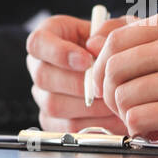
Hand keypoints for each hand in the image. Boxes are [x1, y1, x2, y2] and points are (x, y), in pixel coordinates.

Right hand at [25, 14, 131, 133]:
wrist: (119, 70)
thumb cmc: (113, 46)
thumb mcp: (115, 29)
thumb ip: (108, 31)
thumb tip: (95, 46)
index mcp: (47, 38)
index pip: (37, 42)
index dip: (58, 52)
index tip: (86, 60)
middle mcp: (38, 66)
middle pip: (43, 76)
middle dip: (77, 84)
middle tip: (104, 88)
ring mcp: (42, 95)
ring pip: (53, 105)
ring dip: (87, 107)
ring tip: (112, 104)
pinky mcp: (51, 120)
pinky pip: (64, 128)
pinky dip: (90, 126)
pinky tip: (110, 118)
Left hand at [95, 8, 157, 147]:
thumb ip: (157, 34)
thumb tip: (100, 40)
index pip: (115, 37)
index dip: (99, 62)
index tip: (101, 78)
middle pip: (111, 66)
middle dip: (105, 90)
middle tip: (117, 104)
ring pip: (121, 95)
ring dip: (123, 112)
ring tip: (140, 118)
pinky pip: (137, 119)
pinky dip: (137, 129)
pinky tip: (152, 130)